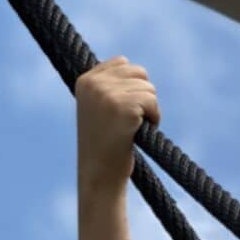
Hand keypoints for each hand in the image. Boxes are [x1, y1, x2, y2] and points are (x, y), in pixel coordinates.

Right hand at [74, 58, 158, 192]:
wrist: (100, 176)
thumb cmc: (104, 146)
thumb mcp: (98, 109)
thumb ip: (109, 85)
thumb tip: (128, 64)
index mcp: (85, 81)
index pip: (122, 63)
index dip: (132, 87)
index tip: (123, 111)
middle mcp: (94, 84)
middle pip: (139, 73)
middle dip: (143, 96)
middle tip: (132, 121)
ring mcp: (108, 94)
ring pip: (149, 88)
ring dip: (149, 110)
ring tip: (134, 129)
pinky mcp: (124, 107)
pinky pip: (153, 102)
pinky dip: (154, 118)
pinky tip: (140, 132)